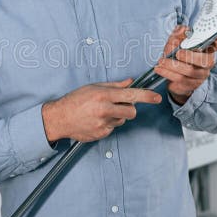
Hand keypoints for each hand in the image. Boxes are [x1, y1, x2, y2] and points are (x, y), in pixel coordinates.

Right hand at [42, 79, 161, 142]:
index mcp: (103, 95)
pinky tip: (96, 120)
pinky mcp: (101, 134)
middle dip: (129, 108)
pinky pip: (113, 128)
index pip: (131, 95)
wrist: (59, 118)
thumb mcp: (93, 87)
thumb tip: (130, 82)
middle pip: (131, 111)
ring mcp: (102, 123)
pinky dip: (108, 124)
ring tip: (101, 112)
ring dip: (117, 116)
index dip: (146, 96)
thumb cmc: (75, 100)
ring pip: (122, 120)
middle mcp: (104, 109)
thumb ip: (114, 85)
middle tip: (119, 104)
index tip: (156, 97)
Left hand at [153, 25, 216, 104]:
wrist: (173, 76)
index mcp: (207, 48)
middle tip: (177, 53)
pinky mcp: (192, 85)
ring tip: (162, 61)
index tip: (215, 38)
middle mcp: (207, 62)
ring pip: (190, 71)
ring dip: (173, 65)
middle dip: (190, 56)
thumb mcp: (176, 41)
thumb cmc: (178, 56)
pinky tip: (159, 69)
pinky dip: (168, 73)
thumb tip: (182, 29)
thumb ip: (178, 34)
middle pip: (205, 60)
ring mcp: (200, 74)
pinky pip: (181, 80)